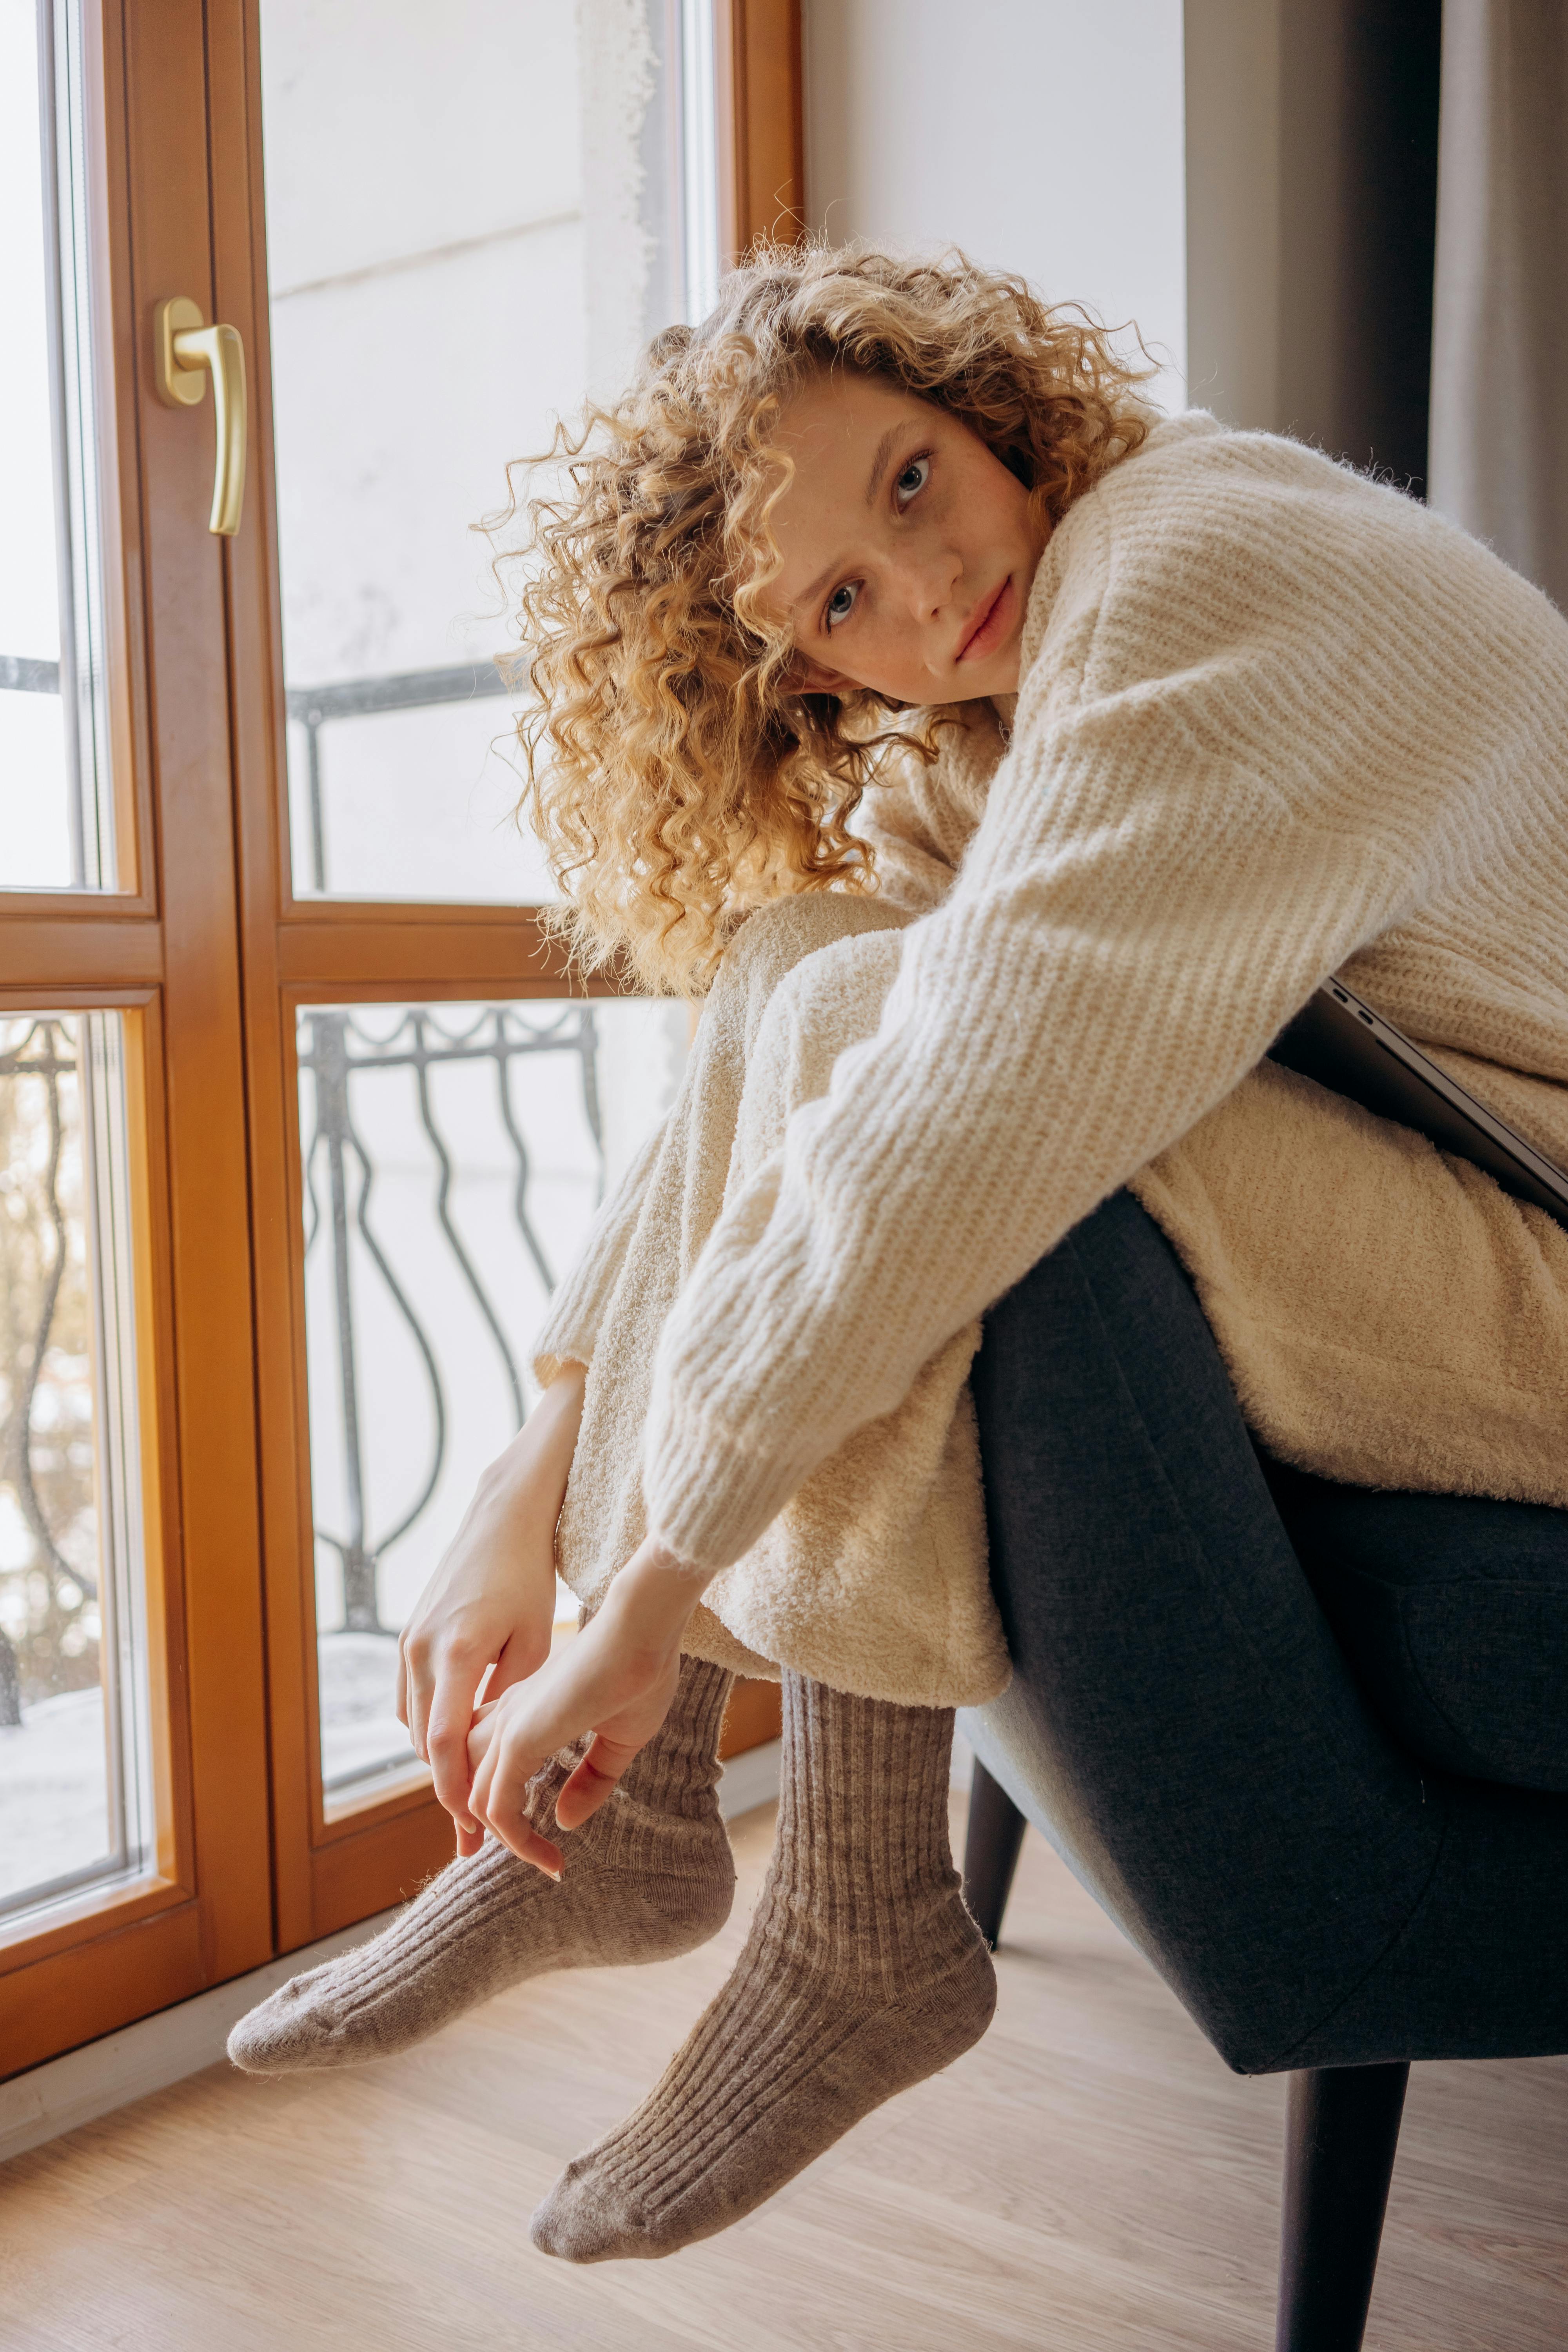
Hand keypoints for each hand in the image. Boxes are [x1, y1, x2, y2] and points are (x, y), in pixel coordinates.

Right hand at [397, 1366, 585, 1855]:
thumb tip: (502, 1747)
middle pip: (424, 1744)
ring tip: (471, 1804)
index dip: (458, 1796)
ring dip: (439, 1762)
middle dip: (448, 1793)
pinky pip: (413, 1699)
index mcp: (454, 1654)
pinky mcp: (410, 1634)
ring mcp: (407, 1641)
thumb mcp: (535, 1639)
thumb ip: (513, 1695)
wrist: (502, 1515)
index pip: (444, 1746)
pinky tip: (461, 1748)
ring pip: (415, 1725)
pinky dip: (433, 1729)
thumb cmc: (530, 1576)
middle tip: (473, 1840)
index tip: (476, 1835)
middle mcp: (419, 1652)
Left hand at [464, 1533, 710, 1874]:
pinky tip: (551, 1856)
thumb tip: (565, 1821)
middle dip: (492, 1831)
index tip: (545, 1839)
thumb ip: (590, 1780)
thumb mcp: (618, 1740)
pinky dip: (518, 1841)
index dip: (504, 1804)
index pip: (488, 1762)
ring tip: (546, 1860)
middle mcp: (507, 1717)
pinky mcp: (519, 1740)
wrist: (644, 1632)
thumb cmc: (640, 1673)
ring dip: (508, 1841)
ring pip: (476, 1801)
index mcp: (526, 1709)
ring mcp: (508, 1727)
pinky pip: (497, 1808)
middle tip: (538, 1858)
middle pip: (471, 1784)